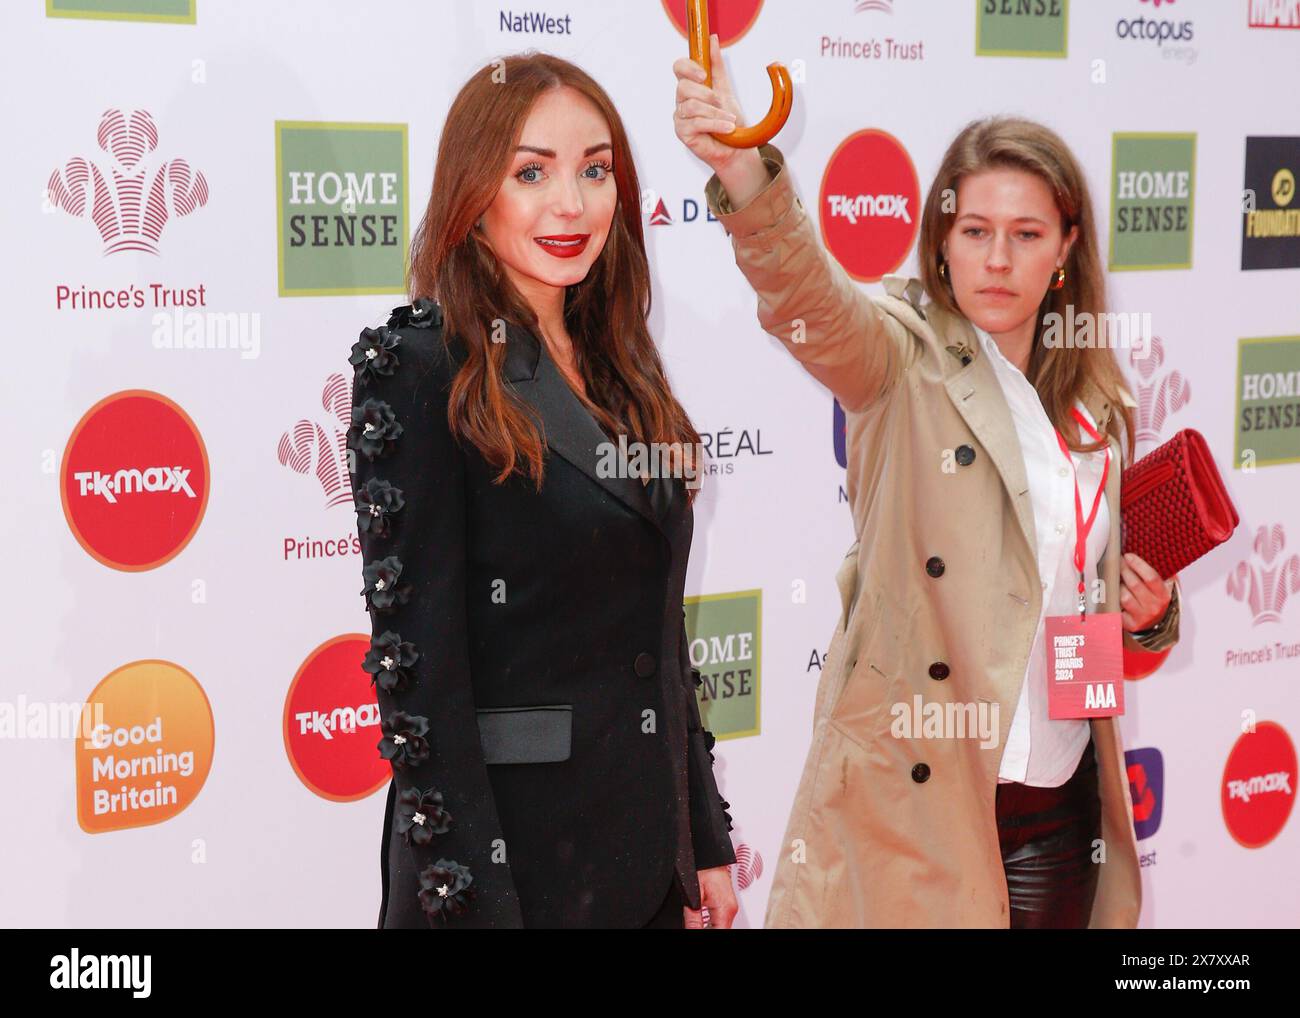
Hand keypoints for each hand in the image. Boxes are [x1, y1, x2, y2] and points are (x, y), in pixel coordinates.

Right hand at [671, 33, 749, 174]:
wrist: (736, 148)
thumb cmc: (729, 120)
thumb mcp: (726, 89)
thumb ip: (717, 66)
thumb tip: (712, 40)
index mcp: (691, 86)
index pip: (679, 68)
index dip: (688, 67)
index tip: (704, 74)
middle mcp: (682, 101)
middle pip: (683, 87)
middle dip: (706, 94)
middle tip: (720, 101)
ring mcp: (680, 117)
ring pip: (691, 107)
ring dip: (714, 112)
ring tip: (730, 119)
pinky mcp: (682, 133)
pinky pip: (696, 123)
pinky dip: (715, 124)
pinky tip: (727, 128)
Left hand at [684, 865, 737, 928]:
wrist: (710, 855)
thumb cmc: (704, 867)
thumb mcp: (694, 895)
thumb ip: (693, 918)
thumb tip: (691, 930)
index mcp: (725, 909)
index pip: (719, 933)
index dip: (705, 934)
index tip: (693, 930)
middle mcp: (731, 909)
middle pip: (720, 930)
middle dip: (706, 931)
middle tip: (694, 925)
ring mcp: (731, 906)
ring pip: (721, 926)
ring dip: (709, 928)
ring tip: (696, 923)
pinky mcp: (727, 903)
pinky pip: (721, 919)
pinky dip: (712, 923)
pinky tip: (702, 921)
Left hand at [1119, 552, 1173, 631]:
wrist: (1156, 624)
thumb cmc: (1156, 600)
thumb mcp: (1162, 586)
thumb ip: (1159, 571)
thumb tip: (1149, 551)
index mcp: (1164, 595)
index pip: (1151, 577)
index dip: (1137, 564)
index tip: (1128, 556)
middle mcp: (1154, 607)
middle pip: (1134, 584)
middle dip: (1123, 570)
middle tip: (1117, 562)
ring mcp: (1142, 617)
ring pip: (1124, 596)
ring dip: (1118, 585)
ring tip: (1117, 579)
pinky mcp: (1130, 624)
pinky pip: (1117, 608)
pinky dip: (1113, 599)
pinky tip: (1113, 592)